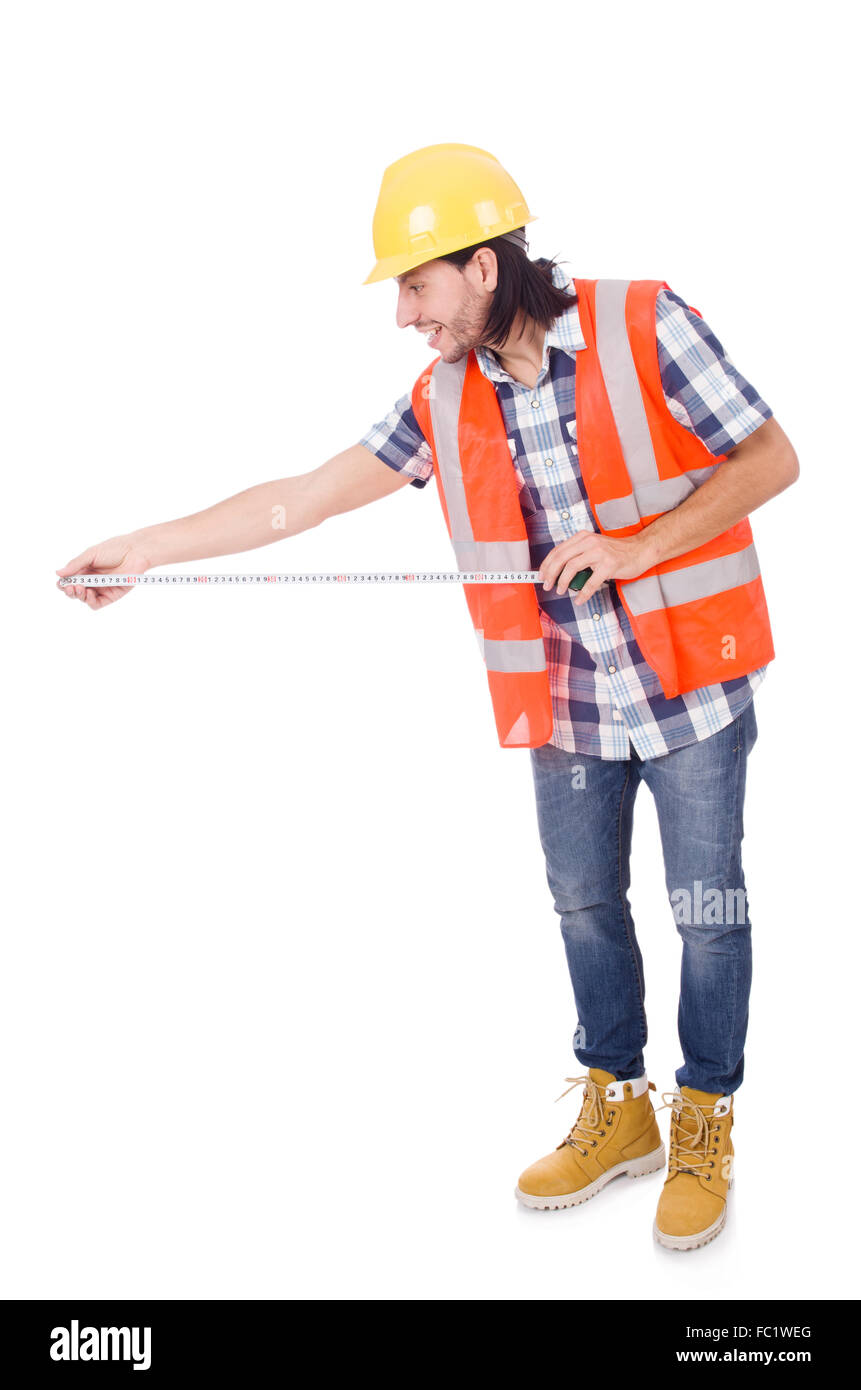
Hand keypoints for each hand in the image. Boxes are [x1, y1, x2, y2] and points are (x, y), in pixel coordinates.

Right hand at [56, 534, 150, 610]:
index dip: (63, 584)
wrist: (135, 552)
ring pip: (84, 598)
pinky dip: (89, 601)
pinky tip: (88, 594)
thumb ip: (75, 564)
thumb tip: (58, 573)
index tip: (61, 583)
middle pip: (75, 591)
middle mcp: (91, 580)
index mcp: (85, 570)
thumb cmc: (114, 549)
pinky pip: (97, 604)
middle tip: (70, 587)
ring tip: (79, 588)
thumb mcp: (91, 555)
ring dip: (78, 595)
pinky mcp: (111, 596)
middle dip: (69, 591)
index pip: (70, 580)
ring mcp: (101, 589)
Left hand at [540, 531, 656, 605]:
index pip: (558, 550)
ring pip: (572, 567)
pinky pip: (590, 582)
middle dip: (550, 573)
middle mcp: (589, 542)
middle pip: (561, 558)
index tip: (541, 575)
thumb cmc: (616, 552)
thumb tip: (558, 570)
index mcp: (583, 537)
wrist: (640, 551)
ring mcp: (599, 553)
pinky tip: (579, 599)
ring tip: (560, 590)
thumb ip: (578, 553)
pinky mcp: (609, 565)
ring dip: (563, 582)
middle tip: (546, 585)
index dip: (546, 564)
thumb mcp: (594, 546)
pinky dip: (583, 594)